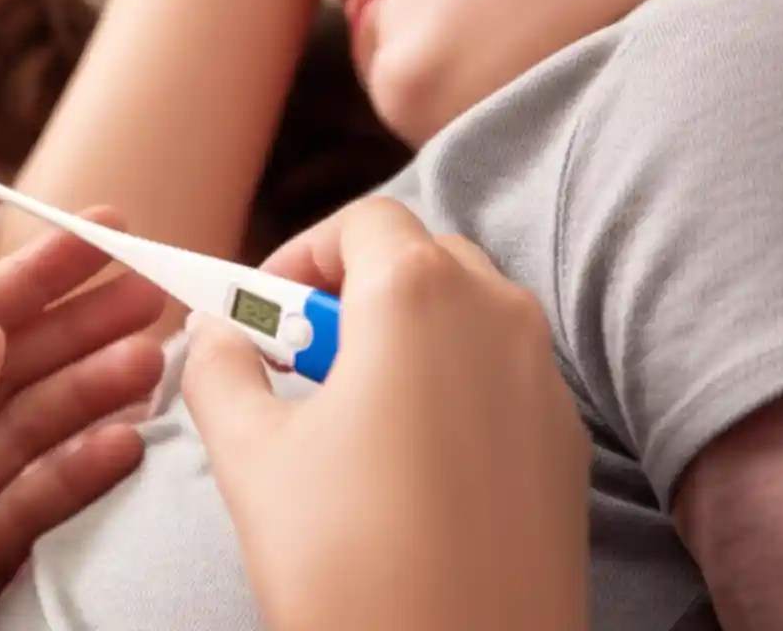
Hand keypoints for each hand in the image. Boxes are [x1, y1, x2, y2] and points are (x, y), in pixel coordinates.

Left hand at [0, 212, 164, 630]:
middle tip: (151, 289)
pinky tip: (129, 446)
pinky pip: (47, 495)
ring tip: (153, 361)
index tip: (98, 230)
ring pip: (40, 424)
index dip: (31, 270)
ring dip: (96, 388)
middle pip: (14, 364)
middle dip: (80, 321)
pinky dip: (87, 469)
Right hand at [182, 198, 589, 630]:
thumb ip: (218, 368)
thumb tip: (214, 333)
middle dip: (352, 292)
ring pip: (467, 315)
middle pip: (420, 258)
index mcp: (418, 296)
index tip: (264, 310)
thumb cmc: (349, 563)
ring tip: (349, 414)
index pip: (363, 221)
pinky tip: (410, 463)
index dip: (302, 254)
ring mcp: (545, 382)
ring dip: (403, 335)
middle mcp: (499, 317)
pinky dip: (450, 383)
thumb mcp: (250, 454)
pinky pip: (502, 376)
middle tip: (300, 362)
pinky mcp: (567, 445)